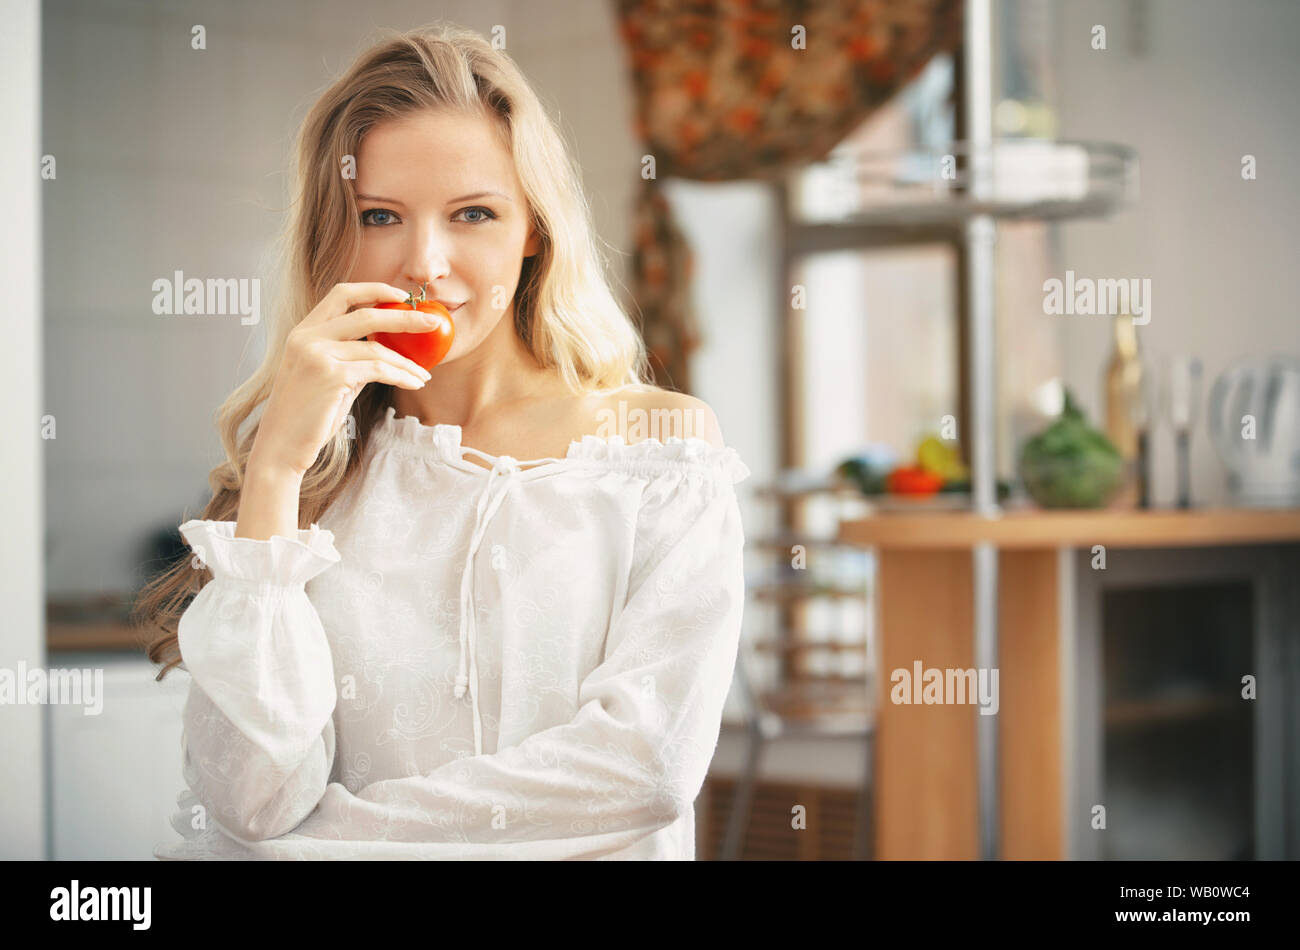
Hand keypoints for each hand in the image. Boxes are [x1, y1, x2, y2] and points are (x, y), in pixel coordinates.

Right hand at [249, 282, 441, 477]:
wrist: (281, 446)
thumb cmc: (306, 416)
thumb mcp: (325, 377)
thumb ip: (348, 358)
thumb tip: (386, 350)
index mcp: (303, 331)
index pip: (341, 294)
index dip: (374, 290)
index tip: (401, 295)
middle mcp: (307, 337)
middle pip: (366, 313)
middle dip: (404, 316)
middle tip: (432, 321)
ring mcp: (317, 354)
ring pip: (377, 349)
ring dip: (408, 362)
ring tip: (424, 374)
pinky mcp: (331, 376)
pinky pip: (378, 370)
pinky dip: (402, 376)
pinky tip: (414, 382)